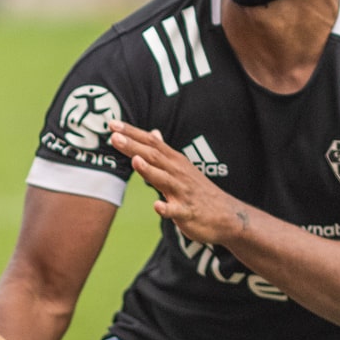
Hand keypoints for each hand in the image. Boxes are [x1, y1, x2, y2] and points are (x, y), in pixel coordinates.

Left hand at [109, 123, 236, 247]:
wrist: (227, 216)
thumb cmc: (198, 191)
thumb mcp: (181, 167)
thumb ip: (162, 152)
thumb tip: (152, 133)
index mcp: (174, 162)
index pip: (151, 142)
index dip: (132, 133)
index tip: (112, 123)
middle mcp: (178, 173)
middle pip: (154, 156)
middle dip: (134, 146)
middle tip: (114, 137)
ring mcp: (183, 192)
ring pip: (164, 180)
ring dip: (149, 171)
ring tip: (135, 161)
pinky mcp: (187, 212)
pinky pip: (176, 210)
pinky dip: (167, 208)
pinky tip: (157, 206)